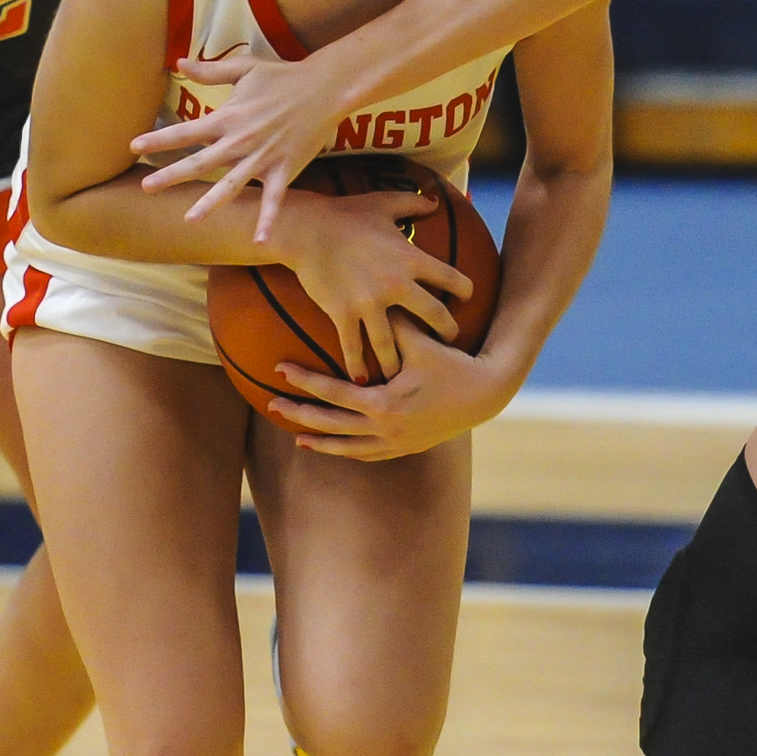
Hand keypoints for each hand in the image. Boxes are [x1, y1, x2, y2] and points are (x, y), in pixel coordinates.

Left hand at [133, 52, 342, 239]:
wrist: (324, 88)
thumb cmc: (283, 76)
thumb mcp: (244, 67)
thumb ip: (210, 69)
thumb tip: (180, 62)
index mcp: (227, 117)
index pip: (185, 131)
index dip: (159, 138)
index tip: (134, 145)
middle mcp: (239, 141)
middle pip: (200, 162)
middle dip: (171, 175)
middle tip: (146, 188)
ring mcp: (261, 158)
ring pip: (230, 186)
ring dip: (210, 204)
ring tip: (189, 220)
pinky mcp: (283, 169)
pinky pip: (273, 199)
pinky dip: (267, 220)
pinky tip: (258, 241)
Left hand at [269, 315, 509, 459]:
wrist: (485, 395)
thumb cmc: (452, 364)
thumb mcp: (421, 342)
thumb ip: (392, 325)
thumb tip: (367, 300)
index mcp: (384, 403)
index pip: (334, 392)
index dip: (305, 381)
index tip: (281, 370)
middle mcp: (385, 428)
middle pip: (332, 424)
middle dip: (300, 414)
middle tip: (271, 404)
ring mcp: (395, 442)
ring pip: (347, 446)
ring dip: (320, 442)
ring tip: (296, 437)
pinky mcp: (405, 447)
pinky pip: (368, 454)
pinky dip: (347, 452)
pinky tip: (333, 447)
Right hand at [276, 188, 470, 381]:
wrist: (306, 229)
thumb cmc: (346, 213)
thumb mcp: (384, 202)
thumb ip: (413, 202)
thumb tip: (435, 201)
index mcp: (411, 258)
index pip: (452, 279)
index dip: (464, 290)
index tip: (466, 298)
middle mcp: (396, 284)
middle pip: (434, 316)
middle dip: (447, 331)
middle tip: (449, 340)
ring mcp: (369, 303)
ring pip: (393, 344)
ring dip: (399, 363)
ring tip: (403, 375)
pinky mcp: (343, 314)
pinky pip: (353, 348)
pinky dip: (357, 367)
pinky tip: (361, 380)